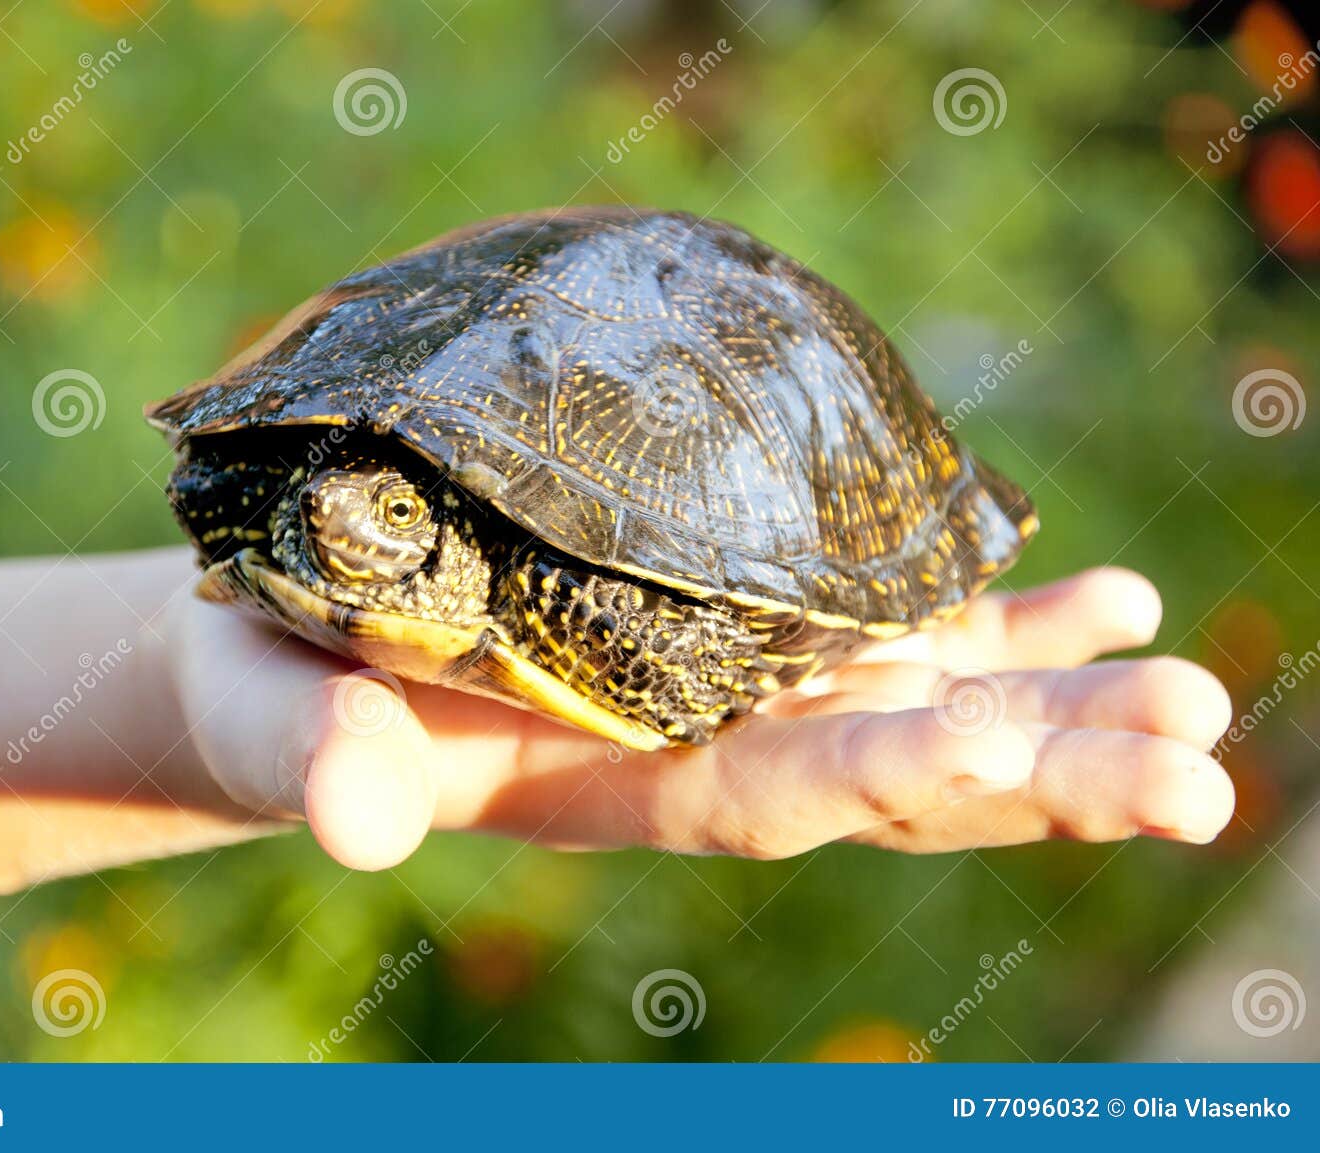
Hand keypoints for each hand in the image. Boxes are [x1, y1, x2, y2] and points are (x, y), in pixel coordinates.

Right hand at [169, 567, 1234, 869]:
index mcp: (605, 785)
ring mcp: (733, 684)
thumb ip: (315, 762)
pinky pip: (890, 624)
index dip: (873, 778)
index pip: (763, 795)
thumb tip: (358, 811)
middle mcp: (698, 746)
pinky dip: (999, 615)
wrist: (302, 642)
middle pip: (891, 773)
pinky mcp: (738, 622)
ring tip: (1193, 685)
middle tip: (1198, 765)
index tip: (991, 744)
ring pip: (920, 701)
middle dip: (1040, 771)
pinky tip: (1104, 595)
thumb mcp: (277, 714)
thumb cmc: (277, 681)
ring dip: (1058, 701)